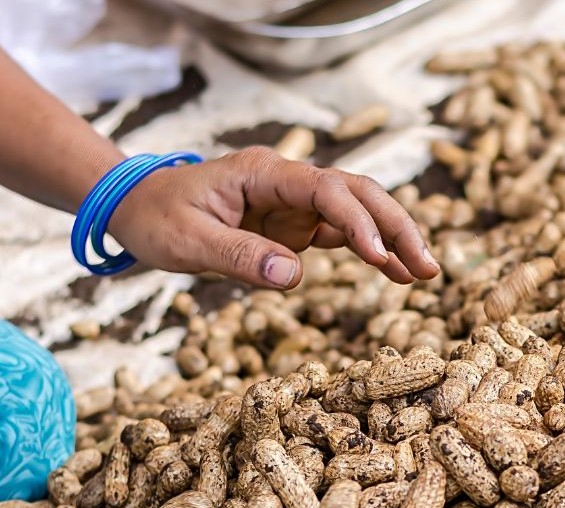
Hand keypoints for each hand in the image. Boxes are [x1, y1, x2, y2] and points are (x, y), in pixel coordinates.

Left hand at [108, 147, 440, 289]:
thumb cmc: (158, 218)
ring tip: (423, 274)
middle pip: (356, 193)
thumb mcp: (190, 243)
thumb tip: (294, 277)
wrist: (137, 207)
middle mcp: (287, 182)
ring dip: (391, 239)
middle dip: (395, 227)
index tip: (379, 258)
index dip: (357, 222)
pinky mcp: (293, 225)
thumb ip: (241, 257)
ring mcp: (293, 203)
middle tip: (427, 265)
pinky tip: (396, 273)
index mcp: (263, 173)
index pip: (326, 190)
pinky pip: (340, 234)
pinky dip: (370, 251)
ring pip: (357, 212)